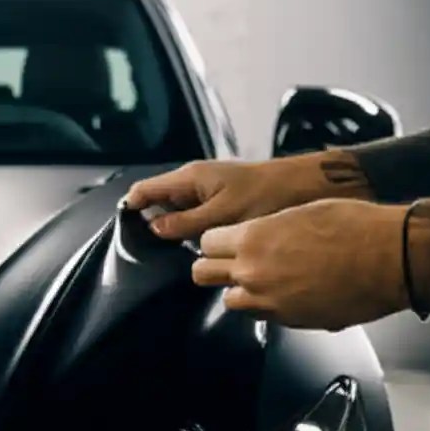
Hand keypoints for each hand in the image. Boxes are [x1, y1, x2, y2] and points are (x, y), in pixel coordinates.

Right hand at [121, 150, 374, 239]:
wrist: (306, 188)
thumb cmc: (268, 194)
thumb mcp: (223, 213)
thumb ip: (186, 223)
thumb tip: (155, 228)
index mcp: (190, 178)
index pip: (145, 189)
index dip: (131, 207)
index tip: (123, 229)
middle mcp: (195, 183)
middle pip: (158, 203)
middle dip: (151, 223)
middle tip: (146, 250)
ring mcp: (207, 193)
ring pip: (177, 214)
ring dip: (173, 231)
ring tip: (170, 253)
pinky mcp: (221, 204)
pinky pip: (196, 219)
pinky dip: (192, 232)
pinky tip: (197, 249)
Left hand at [191, 199, 409, 330]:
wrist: (392, 258)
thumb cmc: (356, 228)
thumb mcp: (301, 212)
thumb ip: (266, 229)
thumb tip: (255, 235)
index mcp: (253, 239)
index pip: (205, 243)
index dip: (216, 242)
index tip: (224, 241)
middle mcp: (253, 272)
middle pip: (203, 274)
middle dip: (215, 267)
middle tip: (231, 262)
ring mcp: (269, 301)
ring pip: (230, 300)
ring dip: (241, 290)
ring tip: (266, 280)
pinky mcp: (289, 321)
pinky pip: (262, 315)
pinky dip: (268, 306)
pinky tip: (290, 292)